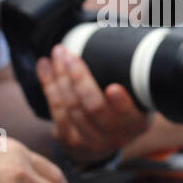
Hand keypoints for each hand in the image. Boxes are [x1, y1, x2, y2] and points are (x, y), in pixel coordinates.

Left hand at [38, 45, 150, 163]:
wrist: (105, 139)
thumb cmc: (123, 107)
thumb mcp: (138, 96)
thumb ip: (132, 77)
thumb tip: (119, 40)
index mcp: (136, 123)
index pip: (128, 114)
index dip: (121, 103)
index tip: (113, 88)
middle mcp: (115, 137)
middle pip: (93, 107)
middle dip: (79, 78)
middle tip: (69, 54)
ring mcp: (91, 142)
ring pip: (71, 106)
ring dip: (60, 76)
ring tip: (58, 53)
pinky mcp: (69, 141)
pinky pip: (55, 110)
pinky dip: (48, 84)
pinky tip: (45, 66)